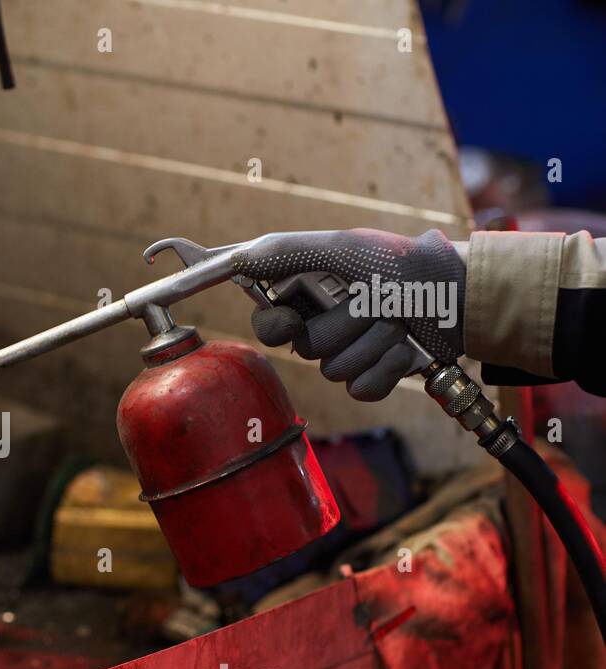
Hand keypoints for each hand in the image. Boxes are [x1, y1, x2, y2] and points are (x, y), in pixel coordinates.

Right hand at [230, 229, 465, 400]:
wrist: (462, 295)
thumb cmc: (406, 265)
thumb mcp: (345, 248)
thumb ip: (285, 252)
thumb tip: (236, 258)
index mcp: (311, 296)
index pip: (269, 324)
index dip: (276, 326)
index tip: (291, 320)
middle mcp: (324, 326)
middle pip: (306, 349)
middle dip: (346, 324)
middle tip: (375, 301)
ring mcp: (349, 356)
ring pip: (335, 370)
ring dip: (374, 342)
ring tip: (399, 320)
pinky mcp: (373, 380)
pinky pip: (360, 388)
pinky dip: (387, 367)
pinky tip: (406, 349)